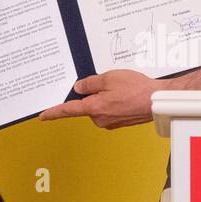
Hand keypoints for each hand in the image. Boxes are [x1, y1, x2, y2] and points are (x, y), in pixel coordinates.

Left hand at [39, 70, 156, 129]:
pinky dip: (114, 101)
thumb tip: (79, 88)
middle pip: (86, 105)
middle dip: (92, 93)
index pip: (68, 110)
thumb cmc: (136, 89)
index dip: (54, 112)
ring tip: (121, 88)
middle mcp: (100, 119)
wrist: (157, 101)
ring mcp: (111, 122)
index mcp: (94, 108)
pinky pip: (110, 110)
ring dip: (105, 97)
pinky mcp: (120, 122)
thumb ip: (90, 83)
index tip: (43, 116)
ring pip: (99, 106)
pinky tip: (125, 94)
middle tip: (108, 83)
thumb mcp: (108, 78)